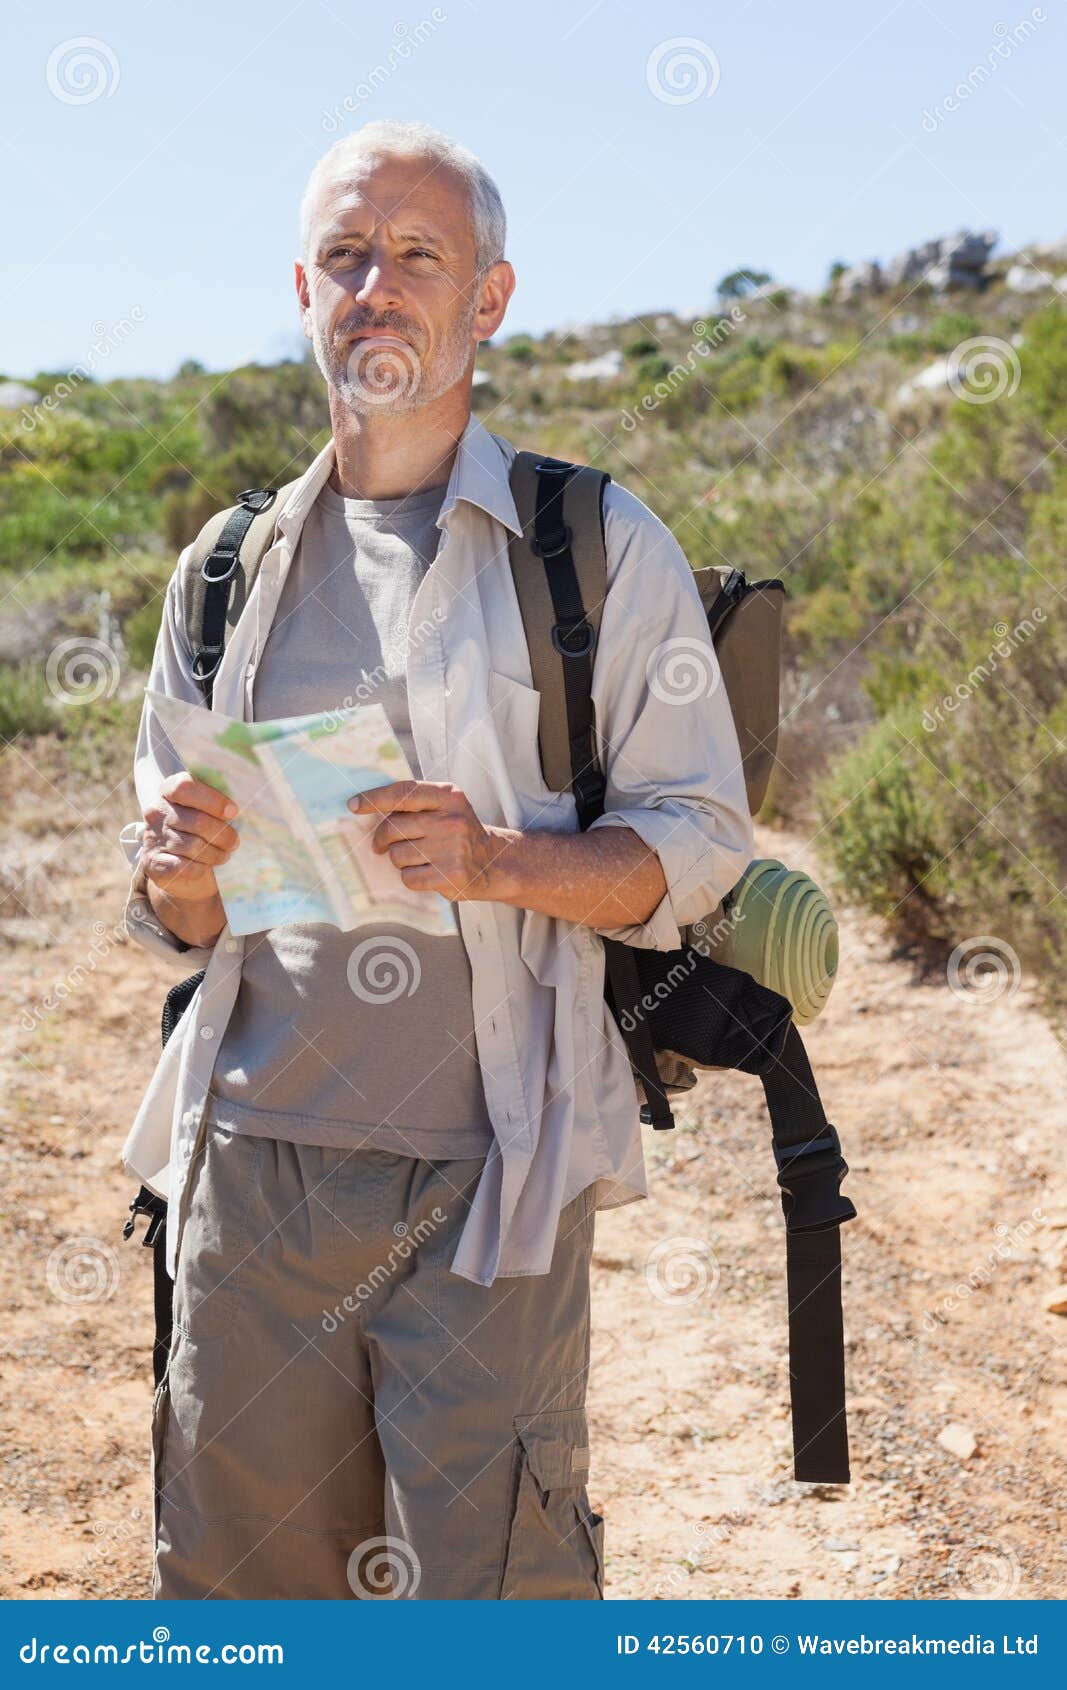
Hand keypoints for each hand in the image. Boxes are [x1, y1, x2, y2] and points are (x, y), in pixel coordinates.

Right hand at [140, 771, 240, 903]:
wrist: (174, 863)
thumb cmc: (196, 830)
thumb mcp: (204, 810)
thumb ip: (215, 807)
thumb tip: (229, 812)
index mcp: (167, 791)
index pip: (184, 787)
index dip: (213, 800)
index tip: (233, 812)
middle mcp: (156, 812)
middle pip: (198, 821)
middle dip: (224, 835)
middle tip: (233, 842)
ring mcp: (152, 837)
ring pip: (194, 846)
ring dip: (216, 854)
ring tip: (223, 855)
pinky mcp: (152, 862)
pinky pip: (184, 866)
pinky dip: (200, 869)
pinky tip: (204, 866)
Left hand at [348, 781, 511, 900]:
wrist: (495, 862)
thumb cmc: (458, 831)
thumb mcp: (445, 806)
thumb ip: (414, 803)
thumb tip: (363, 806)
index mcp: (449, 796)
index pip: (403, 793)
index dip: (374, 799)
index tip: (353, 806)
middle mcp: (452, 820)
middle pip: (393, 828)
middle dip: (382, 839)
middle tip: (382, 845)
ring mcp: (452, 849)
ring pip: (397, 855)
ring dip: (401, 859)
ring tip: (420, 857)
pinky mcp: (451, 875)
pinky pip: (408, 878)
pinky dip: (412, 877)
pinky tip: (429, 872)